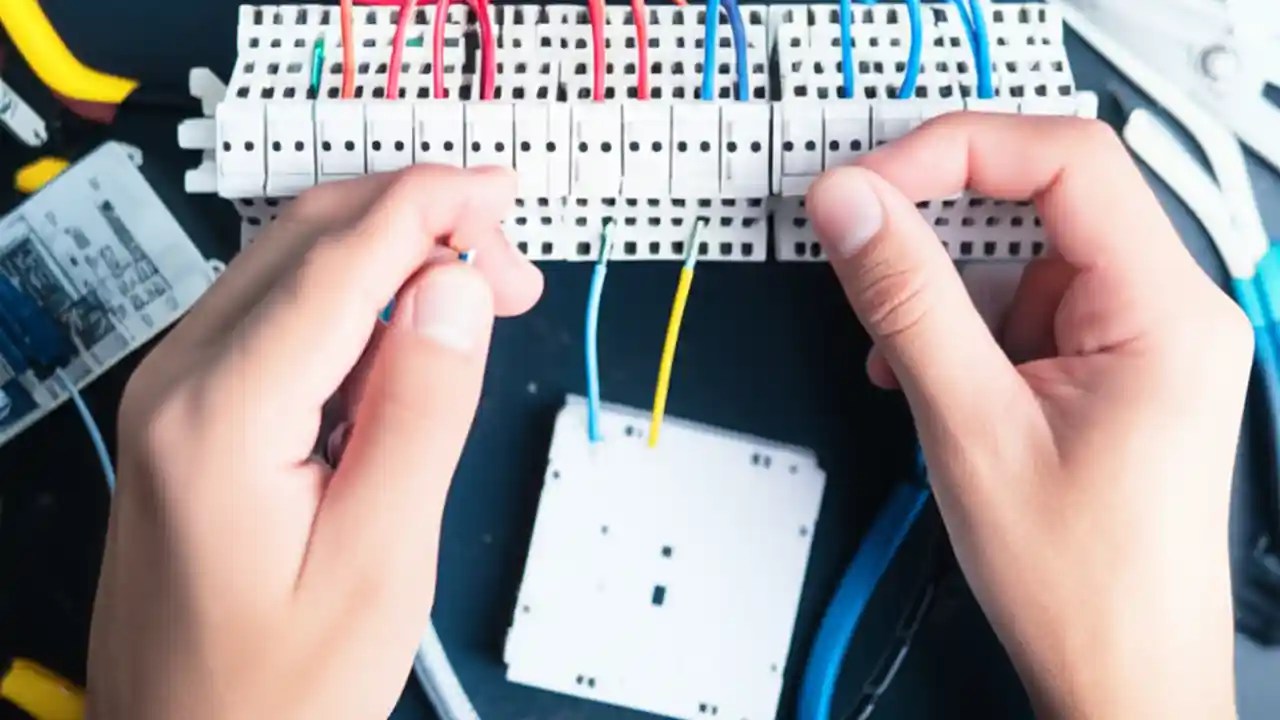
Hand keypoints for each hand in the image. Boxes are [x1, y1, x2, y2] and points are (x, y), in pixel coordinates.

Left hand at [87, 166, 541, 718]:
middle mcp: (178, 382)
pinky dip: (353, 301)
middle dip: (419, 223)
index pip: (341, 258)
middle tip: (509, 270)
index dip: (431, 208)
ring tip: (473, 307)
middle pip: (309, 238)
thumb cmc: (276, 687)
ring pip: (292, 265)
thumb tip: (451, 289)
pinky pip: (278, 315)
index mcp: (221, 415)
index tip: (498, 193)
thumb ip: (422, 412)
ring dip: (390, 256)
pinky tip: (406, 341)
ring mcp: (175, 392)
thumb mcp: (380, 559)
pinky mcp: (191, 411)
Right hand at [806, 114, 1248, 717]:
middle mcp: (1168, 312)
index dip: (955, 153)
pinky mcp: (1110, 368)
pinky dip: (963, 328)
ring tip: (900, 351)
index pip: (1065, 162)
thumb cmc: (1085, 582)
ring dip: (945, 289)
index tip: (869, 185)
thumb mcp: (971, 427)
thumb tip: (853, 207)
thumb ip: (906, 301)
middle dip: (943, 220)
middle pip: (1047, 199)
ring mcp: (1142, 340)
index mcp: (1164, 312)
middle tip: (864, 239)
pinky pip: (1026, 307)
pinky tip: (926, 374)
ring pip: (1026, 257)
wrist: (1119, 672)